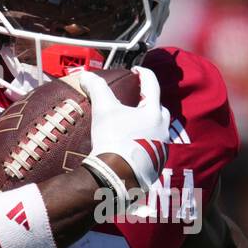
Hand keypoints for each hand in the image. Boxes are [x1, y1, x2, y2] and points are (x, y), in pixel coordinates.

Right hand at [77, 66, 169, 191]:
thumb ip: (97, 88)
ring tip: (134, 124)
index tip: (136, 70)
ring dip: (149, 125)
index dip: (143, 74)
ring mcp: (162, 148)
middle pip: (160, 109)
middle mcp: (162, 129)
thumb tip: (85, 75)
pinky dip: (145, 143)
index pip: (152, 85)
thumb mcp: (104, 110)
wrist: (117, 176)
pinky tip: (133, 145)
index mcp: (153, 113)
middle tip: (138, 100)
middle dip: (150, 102)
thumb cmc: (113, 139)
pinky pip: (154, 149)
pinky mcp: (157, 165)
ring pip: (158, 130)